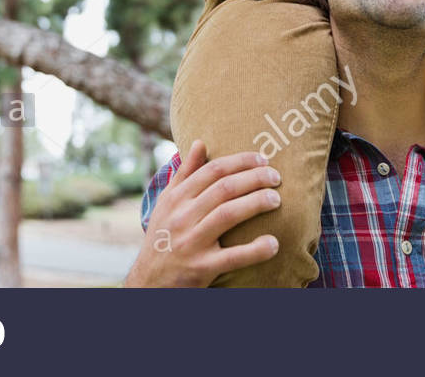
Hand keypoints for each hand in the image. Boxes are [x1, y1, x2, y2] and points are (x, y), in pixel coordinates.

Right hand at [123, 141, 281, 286]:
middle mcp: (182, 216)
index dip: (240, 162)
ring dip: (256, 203)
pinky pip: (232, 257)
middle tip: (276, 177)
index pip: (212, 171)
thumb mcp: (167, 203)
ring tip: (277, 199)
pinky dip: (255, 250)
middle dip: (254, 178)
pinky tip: (273, 243)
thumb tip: (200, 142)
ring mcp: (191, 242)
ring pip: (228, 215)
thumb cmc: (162, 237)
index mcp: (176, 198)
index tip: (263, 159)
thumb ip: (184, 173)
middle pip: (224, 189)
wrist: (147, 282)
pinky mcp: (201, 268)